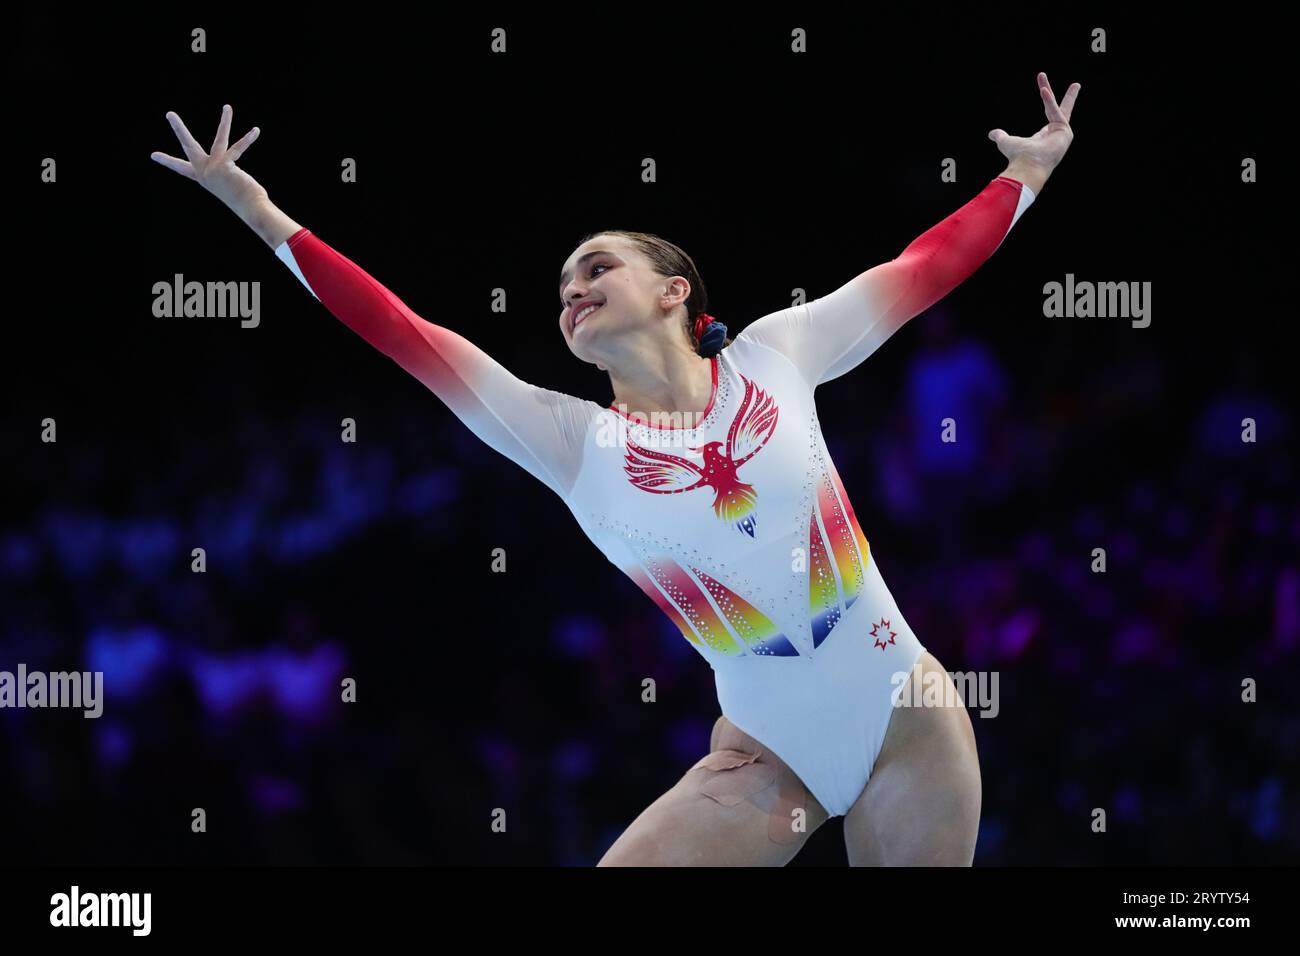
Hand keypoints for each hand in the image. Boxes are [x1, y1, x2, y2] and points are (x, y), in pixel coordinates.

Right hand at [151, 105, 268, 215]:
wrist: (249, 209)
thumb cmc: (244, 203)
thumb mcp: (232, 190)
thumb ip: (233, 181)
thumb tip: (237, 186)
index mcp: (203, 178)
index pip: (182, 169)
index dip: (168, 161)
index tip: (153, 155)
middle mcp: (205, 172)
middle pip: (189, 146)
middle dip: (179, 129)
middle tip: (169, 114)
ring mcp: (214, 167)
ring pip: (220, 139)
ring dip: (225, 121)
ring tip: (228, 107)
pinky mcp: (225, 164)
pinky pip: (240, 148)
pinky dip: (249, 139)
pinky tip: (255, 131)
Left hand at [988, 72, 1080, 171]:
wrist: (1027, 165)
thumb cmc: (1018, 157)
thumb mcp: (1006, 142)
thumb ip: (1001, 136)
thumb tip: (992, 134)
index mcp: (1046, 136)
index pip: (1050, 113)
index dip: (1048, 101)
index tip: (1046, 90)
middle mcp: (1057, 134)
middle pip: (1062, 109)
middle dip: (1070, 97)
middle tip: (1076, 84)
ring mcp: (1063, 133)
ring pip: (1058, 107)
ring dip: (1048, 92)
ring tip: (1041, 76)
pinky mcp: (1065, 131)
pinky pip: (1055, 111)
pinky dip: (1049, 101)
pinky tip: (1043, 90)